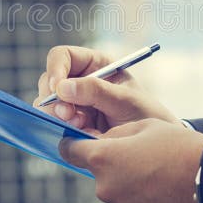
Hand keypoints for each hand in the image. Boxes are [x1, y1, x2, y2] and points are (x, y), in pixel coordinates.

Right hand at [33, 45, 179, 133]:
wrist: (154, 146)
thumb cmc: (145, 115)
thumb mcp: (126, 100)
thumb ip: (96, 91)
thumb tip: (62, 87)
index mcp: (95, 65)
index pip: (62, 56)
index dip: (55, 69)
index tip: (57, 88)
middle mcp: (80, 81)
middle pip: (49, 80)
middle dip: (54, 98)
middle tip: (67, 115)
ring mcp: (74, 103)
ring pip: (48, 104)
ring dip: (58, 115)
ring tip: (80, 125)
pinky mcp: (72, 124)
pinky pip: (55, 123)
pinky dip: (62, 128)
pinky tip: (81, 133)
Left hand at [59, 118, 202, 202]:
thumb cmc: (178, 146)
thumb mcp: (144, 125)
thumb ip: (114, 134)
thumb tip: (100, 142)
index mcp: (103, 157)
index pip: (70, 151)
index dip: (72, 145)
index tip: (75, 143)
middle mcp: (105, 187)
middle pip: (99, 175)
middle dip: (114, 166)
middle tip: (142, 159)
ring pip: (117, 194)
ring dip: (129, 186)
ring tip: (159, 177)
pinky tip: (164, 195)